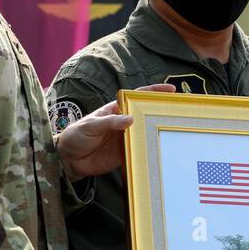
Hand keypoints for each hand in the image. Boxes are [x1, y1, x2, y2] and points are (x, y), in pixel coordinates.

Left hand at [55, 85, 172, 179]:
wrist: (69, 159)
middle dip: (162, 112)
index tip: (171, 90)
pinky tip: (161, 151)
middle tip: (180, 112)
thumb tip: (131, 120)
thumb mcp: (91, 125)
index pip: (137, 97)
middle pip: (146, 115)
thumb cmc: (77, 135)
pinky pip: (140, 150)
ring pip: (146, 132)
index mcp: (116, 110)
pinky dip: (150, 150)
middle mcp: (124, 122)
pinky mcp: (126, 153)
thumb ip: (110, 122)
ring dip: (157, 132)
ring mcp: (126, 138)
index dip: (154, 92)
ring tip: (175, 132)